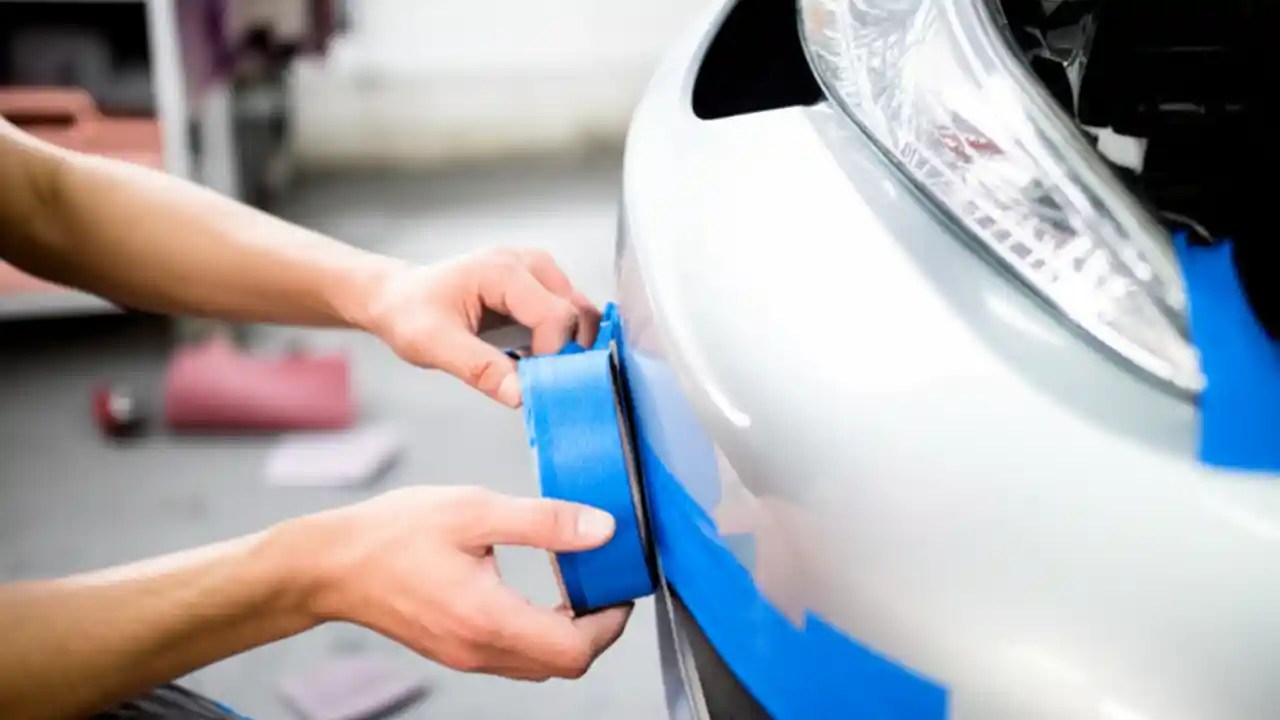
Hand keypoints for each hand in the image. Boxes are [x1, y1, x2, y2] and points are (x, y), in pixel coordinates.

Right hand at [285, 487, 632, 679]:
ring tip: (573, 584)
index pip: (575, 651)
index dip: (610, 624)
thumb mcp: (474, 510)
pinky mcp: (455, 650)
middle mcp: (479, 650)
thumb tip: (602, 530)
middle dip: (596, 629)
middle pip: (563, 665)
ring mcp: (466, 656)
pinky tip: (535, 593)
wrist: (330, 566)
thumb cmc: (392, 534)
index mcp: (488, 619)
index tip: (618, 588)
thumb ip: (544, 521)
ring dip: (567, 632)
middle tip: (602, 584)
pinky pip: (513, 655)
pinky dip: (537, 631)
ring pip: (539, 664)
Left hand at [361, 248, 600, 406]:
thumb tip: (521, 395)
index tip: (535, 384)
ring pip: (580, 314)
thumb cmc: (410, 313)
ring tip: (540, 371)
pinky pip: (569, 316)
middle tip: (544, 382)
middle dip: (568, 353)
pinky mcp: (540, 287)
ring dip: (569, 348)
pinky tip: (536, 360)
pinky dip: (563, 343)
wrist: (399, 297)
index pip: (557, 315)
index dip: (554, 355)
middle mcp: (527, 263)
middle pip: (577, 312)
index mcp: (503, 270)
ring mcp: (537, 272)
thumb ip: (479, 369)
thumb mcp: (433, 344)